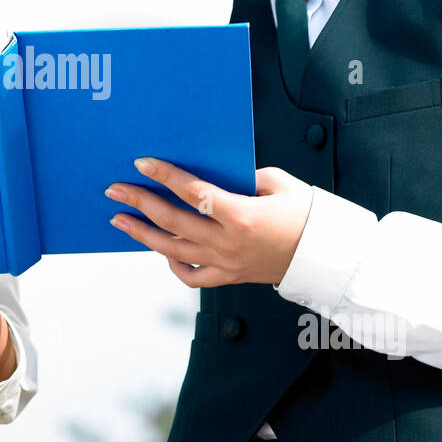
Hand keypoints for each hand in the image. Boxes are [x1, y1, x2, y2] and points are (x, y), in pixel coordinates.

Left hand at [106, 158, 313, 286]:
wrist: (325, 256)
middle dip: (140, 203)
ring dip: (142, 234)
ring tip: (120, 221)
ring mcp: (226, 263)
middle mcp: (228, 242)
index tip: (143, 164)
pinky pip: (191, 276)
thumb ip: (245, 176)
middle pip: (173, 220)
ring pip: (172, 250)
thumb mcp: (279, 184)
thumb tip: (216, 172)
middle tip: (116, 191)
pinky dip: (172, 264)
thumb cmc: (306, 216)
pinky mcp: (229, 277)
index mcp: (241, 215)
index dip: (166, 176)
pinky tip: (161, 249)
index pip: (193, 192)